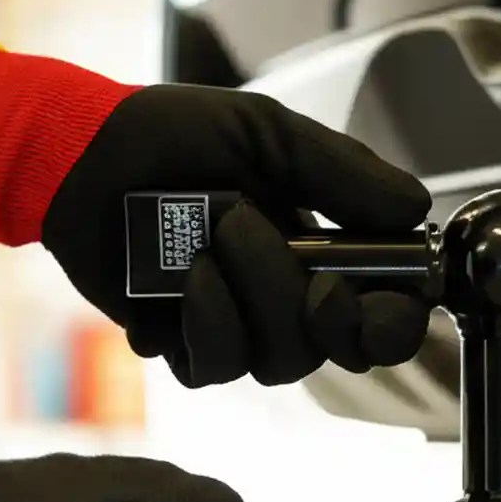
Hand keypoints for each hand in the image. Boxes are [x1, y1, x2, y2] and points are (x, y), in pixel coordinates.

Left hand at [42, 85, 433, 387]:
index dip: (390, 324)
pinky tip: (173, 282)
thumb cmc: (173, 135)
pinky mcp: (184, 343)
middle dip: (296, 296)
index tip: (370, 301)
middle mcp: (288, 295)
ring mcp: (237, 324)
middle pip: (332, 347)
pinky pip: (210, 369)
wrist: (85, 155)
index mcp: (325, 247)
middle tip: (249, 229)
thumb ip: (341, 172)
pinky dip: (196, 323)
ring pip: (274, 362)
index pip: (385, 314)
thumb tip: (415, 207)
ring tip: (199, 242)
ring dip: (238, 298)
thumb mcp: (266, 133)